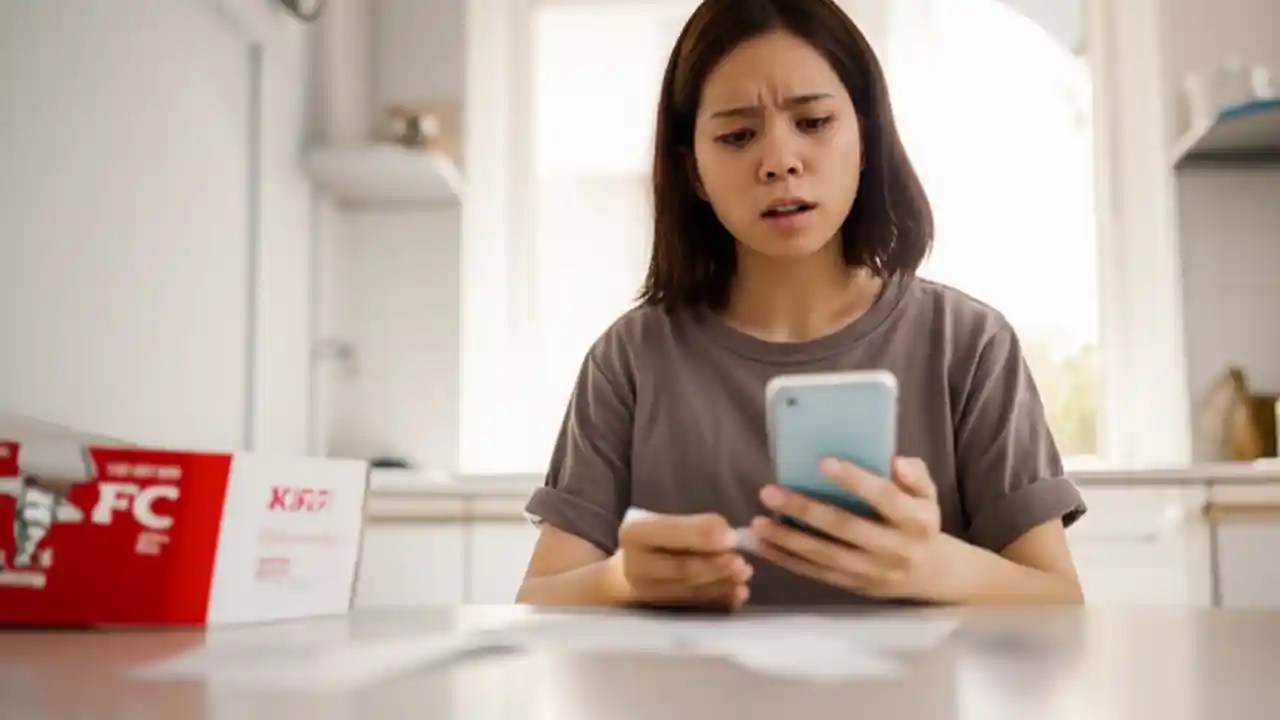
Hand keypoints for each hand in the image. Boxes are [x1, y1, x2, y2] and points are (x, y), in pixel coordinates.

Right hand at [608, 510, 752, 609]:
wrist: (625, 575)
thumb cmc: (652, 541)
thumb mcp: (661, 522)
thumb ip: (692, 525)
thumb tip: (728, 533)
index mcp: (634, 534)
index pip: (667, 534)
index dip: (701, 536)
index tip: (731, 536)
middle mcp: (636, 566)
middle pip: (680, 568)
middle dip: (716, 566)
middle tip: (741, 562)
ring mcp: (648, 592)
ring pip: (691, 590)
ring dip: (722, 582)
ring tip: (744, 573)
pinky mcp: (663, 610)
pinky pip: (697, 606)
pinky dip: (720, 600)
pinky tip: (738, 593)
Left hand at [750, 457, 941, 599]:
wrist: (932, 575)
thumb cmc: (921, 523)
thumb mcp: (928, 495)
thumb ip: (915, 475)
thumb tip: (895, 462)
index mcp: (914, 521)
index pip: (883, 497)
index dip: (854, 480)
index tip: (823, 462)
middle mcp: (893, 549)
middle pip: (845, 528)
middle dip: (804, 510)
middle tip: (769, 492)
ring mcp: (871, 572)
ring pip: (824, 555)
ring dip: (787, 539)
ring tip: (758, 522)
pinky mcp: (852, 585)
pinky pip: (816, 573)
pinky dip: (786, 560)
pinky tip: (762, 545)